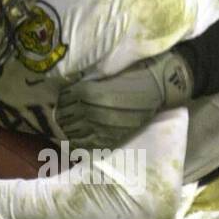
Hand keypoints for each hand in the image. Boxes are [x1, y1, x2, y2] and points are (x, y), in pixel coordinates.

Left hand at [55, 50, 192, 149]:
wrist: (158, 88)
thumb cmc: (133, 75)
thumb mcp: (106, 73)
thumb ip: (86, 83)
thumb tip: (69, 91)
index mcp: (89, 92)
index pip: (65, 99)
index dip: (61, 99)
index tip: (62, 99)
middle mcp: (92, 111)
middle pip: (66, 116)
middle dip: (62, 114)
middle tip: (61, 114)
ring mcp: (101, 128)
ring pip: (73, 132)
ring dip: (66, 129)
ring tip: (65, 127)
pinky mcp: (111, 138)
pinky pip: (87, 145)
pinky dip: (77, 144)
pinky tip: (73, 142)